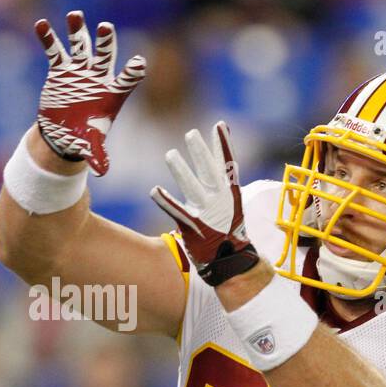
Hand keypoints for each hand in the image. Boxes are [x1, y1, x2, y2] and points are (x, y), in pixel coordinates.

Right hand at [34, 10, 145, 175]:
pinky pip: (54, 51)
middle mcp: (98, 77)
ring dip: (78, 31)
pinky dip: (48, 38)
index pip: (126, 80)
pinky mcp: (60, 70)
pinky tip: (42, 24)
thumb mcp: (91, 147)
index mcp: (112, 94)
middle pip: (104, 55)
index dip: (132, 72)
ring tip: (75, 15)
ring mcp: (79, 70)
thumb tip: (102, 172)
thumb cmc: (84, 138)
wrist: (64, 133)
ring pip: (81, 46)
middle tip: (106, 28)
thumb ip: (98, 155)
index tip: (139, 63)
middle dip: (105, 42)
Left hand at [150, 121, 259, 285]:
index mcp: (230, 193)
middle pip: (209, 171)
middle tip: (191, 134)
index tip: (219, 124)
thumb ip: (223, 177)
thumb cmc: (227, 229)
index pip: (227, 163)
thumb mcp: (230, 201)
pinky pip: (176, 211)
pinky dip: (165, 200)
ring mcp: (207, 213)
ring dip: (181, 171)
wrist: (231, 261)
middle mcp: (220, 200)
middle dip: (201, 152)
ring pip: (192, 187)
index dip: (223, 143)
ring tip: (170, 154)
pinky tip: (154, 190)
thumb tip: (224, 154)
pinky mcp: (192, 227)